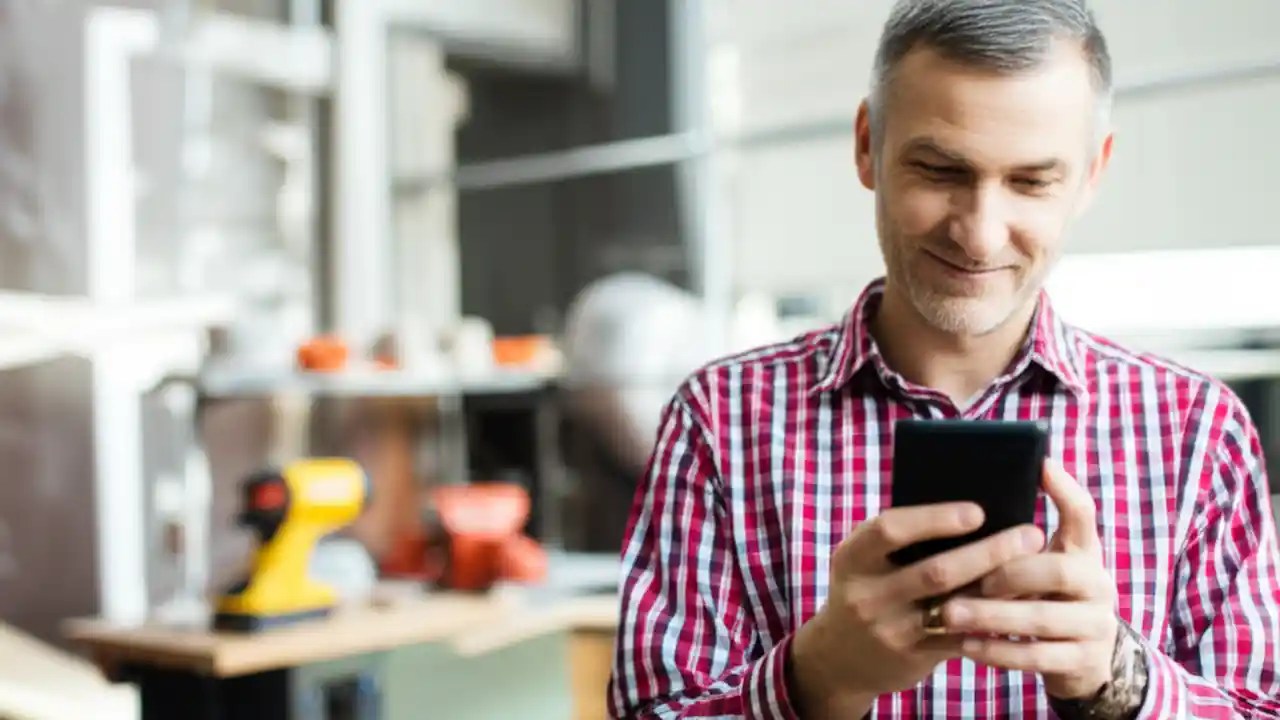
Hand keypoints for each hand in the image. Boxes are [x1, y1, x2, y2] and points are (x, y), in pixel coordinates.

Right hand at [790, 503, 1044, 717]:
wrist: (841, 657)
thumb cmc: (865, 590)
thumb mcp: (863, 561)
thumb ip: (898, 540)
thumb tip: (966, 508)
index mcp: (852, 558)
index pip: (889, 529)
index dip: (934, 519)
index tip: (978, 511)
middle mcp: (867, 595)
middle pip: (935, 571)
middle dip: (988, 552)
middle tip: (1030, 533)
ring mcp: (889, 629)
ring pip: (954, 606)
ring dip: (999, 586)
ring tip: (1036, 566)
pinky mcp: (911, 656)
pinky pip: (960, 635)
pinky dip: (992, 618)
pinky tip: (1021, 602)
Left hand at [943, 460, 1118, 699]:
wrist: (1082, 663)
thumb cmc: (1043, 602)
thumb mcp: (1039, 570)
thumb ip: (1014, 547)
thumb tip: (960, 511)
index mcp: (1083, 553)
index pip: (1082, 513)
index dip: (1065, 489)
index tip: (1040, 465)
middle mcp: (1097, 584)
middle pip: (1059, 569)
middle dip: (1010, 573)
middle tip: (970, 577)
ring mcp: (1096, 625)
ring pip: (1043, 619)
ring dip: (992, 616)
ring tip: (950, 613)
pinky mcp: (1085, 662)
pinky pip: (1038, 658)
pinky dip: (999, 651)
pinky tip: (966, 646)